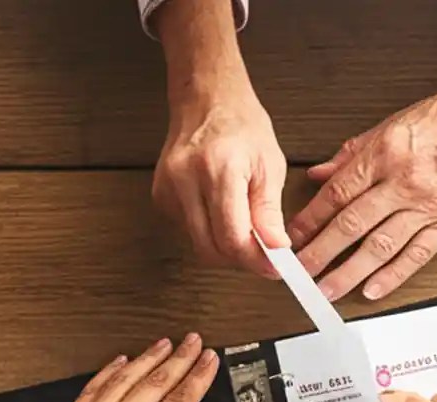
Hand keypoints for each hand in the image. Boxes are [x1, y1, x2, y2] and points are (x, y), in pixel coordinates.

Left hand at [0, 333, 223, 401]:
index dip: (198, 377)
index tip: (209, 361)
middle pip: (156, 382)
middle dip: (179, 358)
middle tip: (193, 341)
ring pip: (126, 377)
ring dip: (149, 357)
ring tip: (165, 343)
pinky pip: (95, 384)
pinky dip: (111, 369)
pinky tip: (121, 360)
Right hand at [150, 0, 289, 275]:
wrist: (206, 100)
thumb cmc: (242, 126)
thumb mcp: (270, 166)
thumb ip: (270, 212)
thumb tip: (277, 249)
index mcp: (219, 169)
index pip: (232, 237)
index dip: (255, 260)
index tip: (275, 267)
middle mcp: (186, 179)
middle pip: (211, 249)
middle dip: (241, 260)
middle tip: (265, 256)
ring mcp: (167, 188)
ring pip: (199, 244)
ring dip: (226, 248)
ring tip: (247, 228)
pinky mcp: (160, 196)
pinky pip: (188, 231)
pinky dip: (209, 232)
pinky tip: (222, 213)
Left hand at [291, 78, 436, 300]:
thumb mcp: (396, 120)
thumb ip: (355, 151)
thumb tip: (322, 172)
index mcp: (388, 151)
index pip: (338, 193)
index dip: (310, 219)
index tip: (292, 237)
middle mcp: (406, 181)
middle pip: (352, 224)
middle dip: (321, 253)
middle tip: (299, 272)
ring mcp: (429, 205)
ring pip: (380, 247)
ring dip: (349, 272)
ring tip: (327, 290)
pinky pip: (417, 255)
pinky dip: (392, 276)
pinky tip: (372, 290)